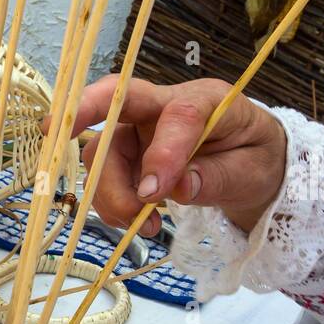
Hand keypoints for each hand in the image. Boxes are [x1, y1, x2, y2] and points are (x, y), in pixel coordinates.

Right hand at [45, 76, 286, 235]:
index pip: (179, 114)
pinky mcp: (126, 157)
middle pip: (116, 99)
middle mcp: (163, 106)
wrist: (247, 166)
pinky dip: (110, 204)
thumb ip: (218, 177)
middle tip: (71, 149)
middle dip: (84, 113)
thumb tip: (178, 187)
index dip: (163, 151)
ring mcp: (139, 131)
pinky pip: (103, 176)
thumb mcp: (252, 171)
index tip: (154, 193)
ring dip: (109, 190)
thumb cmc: (252, 158)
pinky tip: (136, 221)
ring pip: (102, 150)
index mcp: (206, 99)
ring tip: (141, 224)